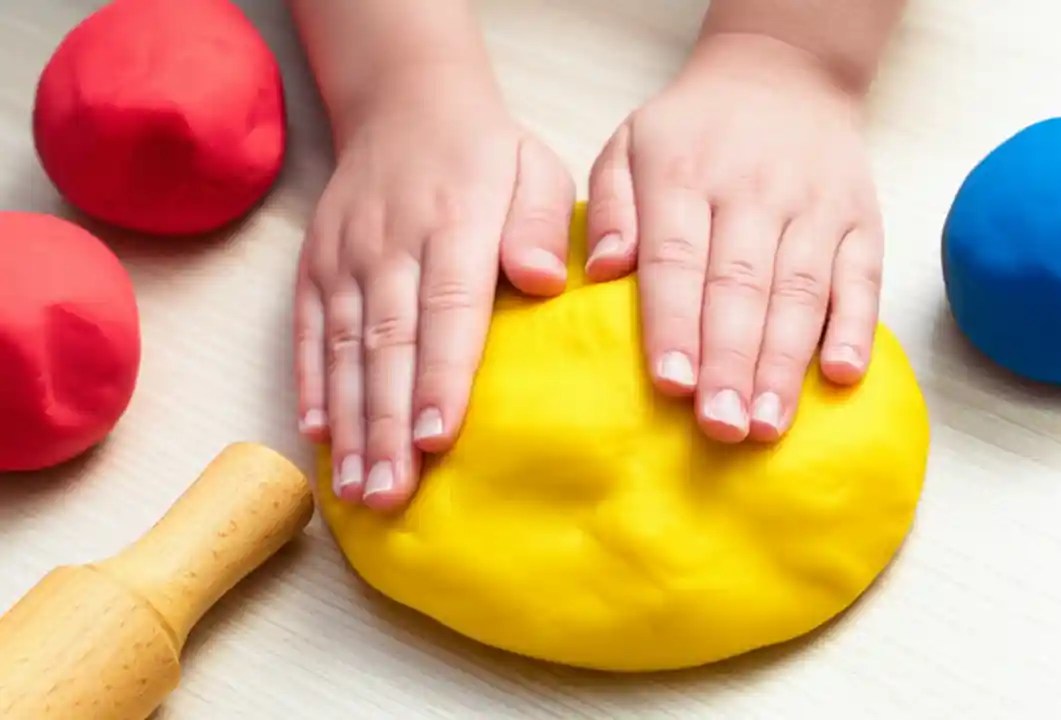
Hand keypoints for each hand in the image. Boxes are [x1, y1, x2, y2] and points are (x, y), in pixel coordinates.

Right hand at [295, 68, 574, 509]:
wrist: (404, 103)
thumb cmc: (486, 154)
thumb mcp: (533, 167)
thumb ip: (540, 223)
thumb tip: (542, 279)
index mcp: (454, 223)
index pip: (448, 308)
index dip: (441, 376)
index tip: (438, 438)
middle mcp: (391, 244)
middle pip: (389, 344)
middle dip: (387, 425)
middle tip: (391, 495)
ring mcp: (345, 256)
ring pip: (344, 349)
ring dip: (350, 422)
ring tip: (356, 489)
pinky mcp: (315, 266)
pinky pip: (308, 331)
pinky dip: (311, 384)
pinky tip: (317, 436)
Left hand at [585, 32, 884, 443]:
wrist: (784, 73)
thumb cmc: (691, 132)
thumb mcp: (629, 145)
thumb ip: (610, 208)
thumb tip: (604, 270)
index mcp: (682, 173)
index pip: (678, 259)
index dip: (675, 325)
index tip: (671, 387)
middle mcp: (752, 189)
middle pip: (740, 286)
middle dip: (731, 362)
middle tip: (722, 429)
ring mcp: (813, 204)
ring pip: (800, 291)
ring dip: (785, 363)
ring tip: (769, 425)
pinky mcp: (860, 218)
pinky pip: (861, 277)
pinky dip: (856, 328)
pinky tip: (840, 376)